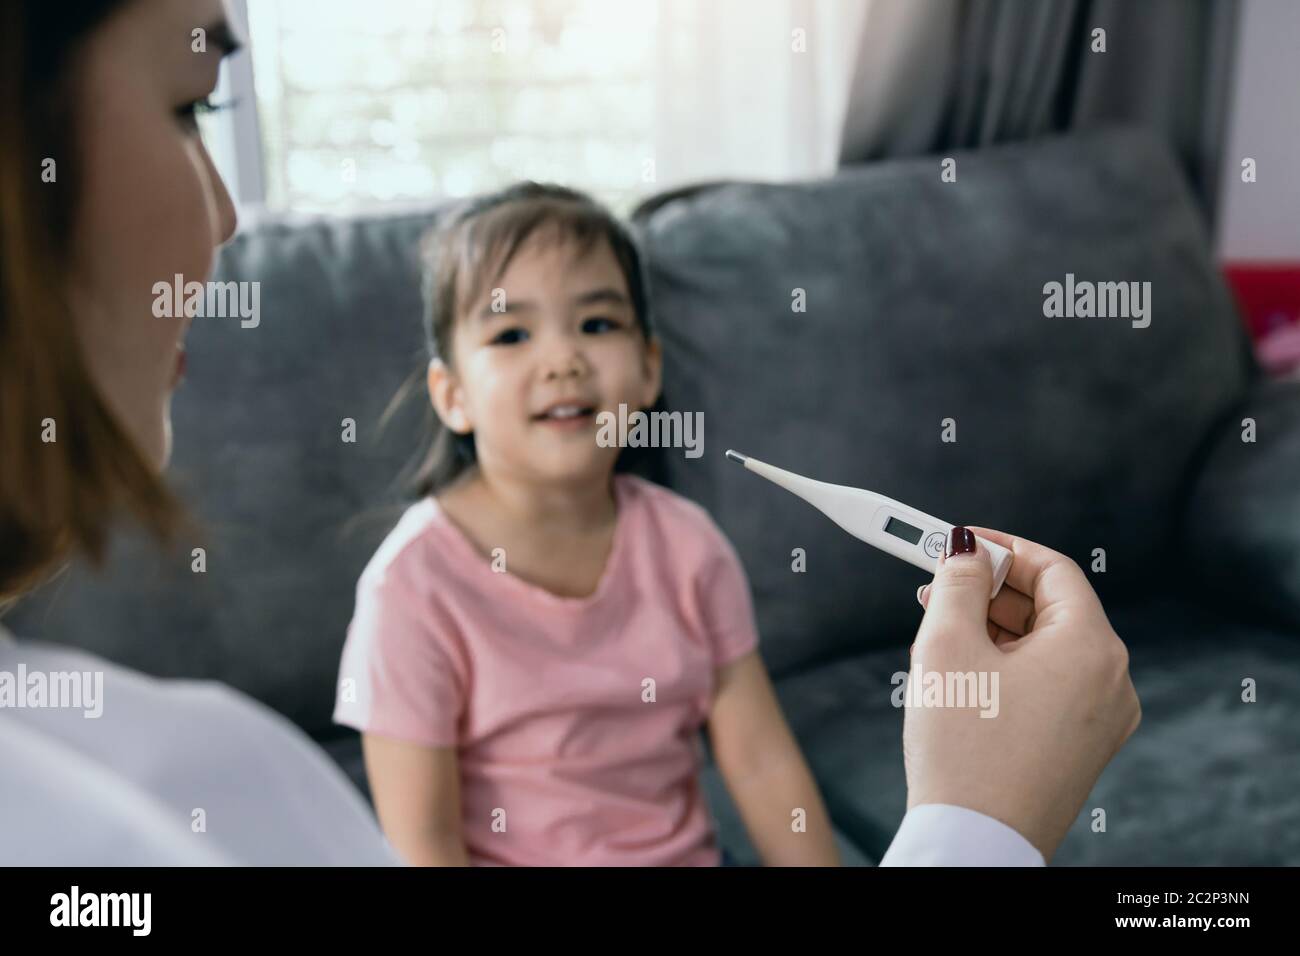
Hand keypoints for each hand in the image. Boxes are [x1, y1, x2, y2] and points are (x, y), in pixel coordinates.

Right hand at [904, 526, 1140, 861]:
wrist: (975, 843)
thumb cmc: (964, 753)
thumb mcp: (947, 646)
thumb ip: (958, 583)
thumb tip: (964, 551)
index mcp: (1092, 648)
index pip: (1053, 567)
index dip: (1001, 547)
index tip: (959, 541)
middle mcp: (1111, 681)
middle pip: (1052, 606)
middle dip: (991, 591)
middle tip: (938, 586)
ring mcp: (1101, 719)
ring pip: (1047, 646)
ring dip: (994, 629)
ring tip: (939, 632)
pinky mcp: (1081, 747)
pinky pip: (1049, 683)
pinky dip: (1009, 666)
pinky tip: (963, 673)